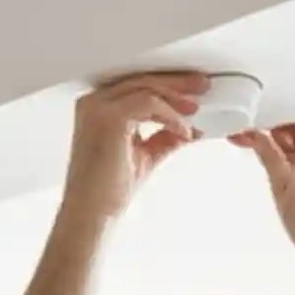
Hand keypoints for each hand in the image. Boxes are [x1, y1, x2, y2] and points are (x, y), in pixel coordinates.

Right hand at [60, 71, 209, 220]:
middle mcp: (94, 104)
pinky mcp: (109, 118)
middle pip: (141, 80)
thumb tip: (187, 127)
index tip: (191, 91)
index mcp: (97, 109)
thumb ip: (162, 137)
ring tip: (196, 109)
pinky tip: (183, 130)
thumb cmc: (107, 190)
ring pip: (146, 88)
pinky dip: (170, 115)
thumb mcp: (144, 155)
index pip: (135, 86)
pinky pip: (149, 103)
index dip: (166, 87)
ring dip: (176, 98)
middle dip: (176, 83)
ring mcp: (98, 109)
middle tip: (202, 87)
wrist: (93, 213)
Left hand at [230, 118, 294, 258]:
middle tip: (265, 107)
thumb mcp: (279, 181)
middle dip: (278, 117)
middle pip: (290, 126)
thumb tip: (253, 133)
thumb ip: (269, 154)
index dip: (259, 128)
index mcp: (284, 163)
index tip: (244, 121)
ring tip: (285, 113)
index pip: (271, 137)